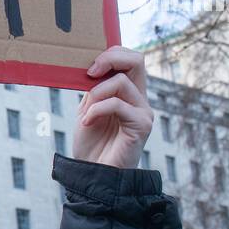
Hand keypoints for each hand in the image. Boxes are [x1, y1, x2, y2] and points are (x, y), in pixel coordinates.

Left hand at [73, 46, 152, 168]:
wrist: (94, 174)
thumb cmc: (91, 145)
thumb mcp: (87, 110)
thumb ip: (94, 90)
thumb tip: (93, 68)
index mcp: (129, 94)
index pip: (131, 59)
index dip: (112, 54)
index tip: (89, 68)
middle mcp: (140, 100)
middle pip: (137, 60)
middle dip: (110, 58)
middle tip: (90, 72)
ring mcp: (143, 112)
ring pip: (122, 82)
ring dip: (96, 94)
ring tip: (85, 114)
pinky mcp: (142, 125)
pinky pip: (117, 104)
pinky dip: (96, 110)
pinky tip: (87, 123)